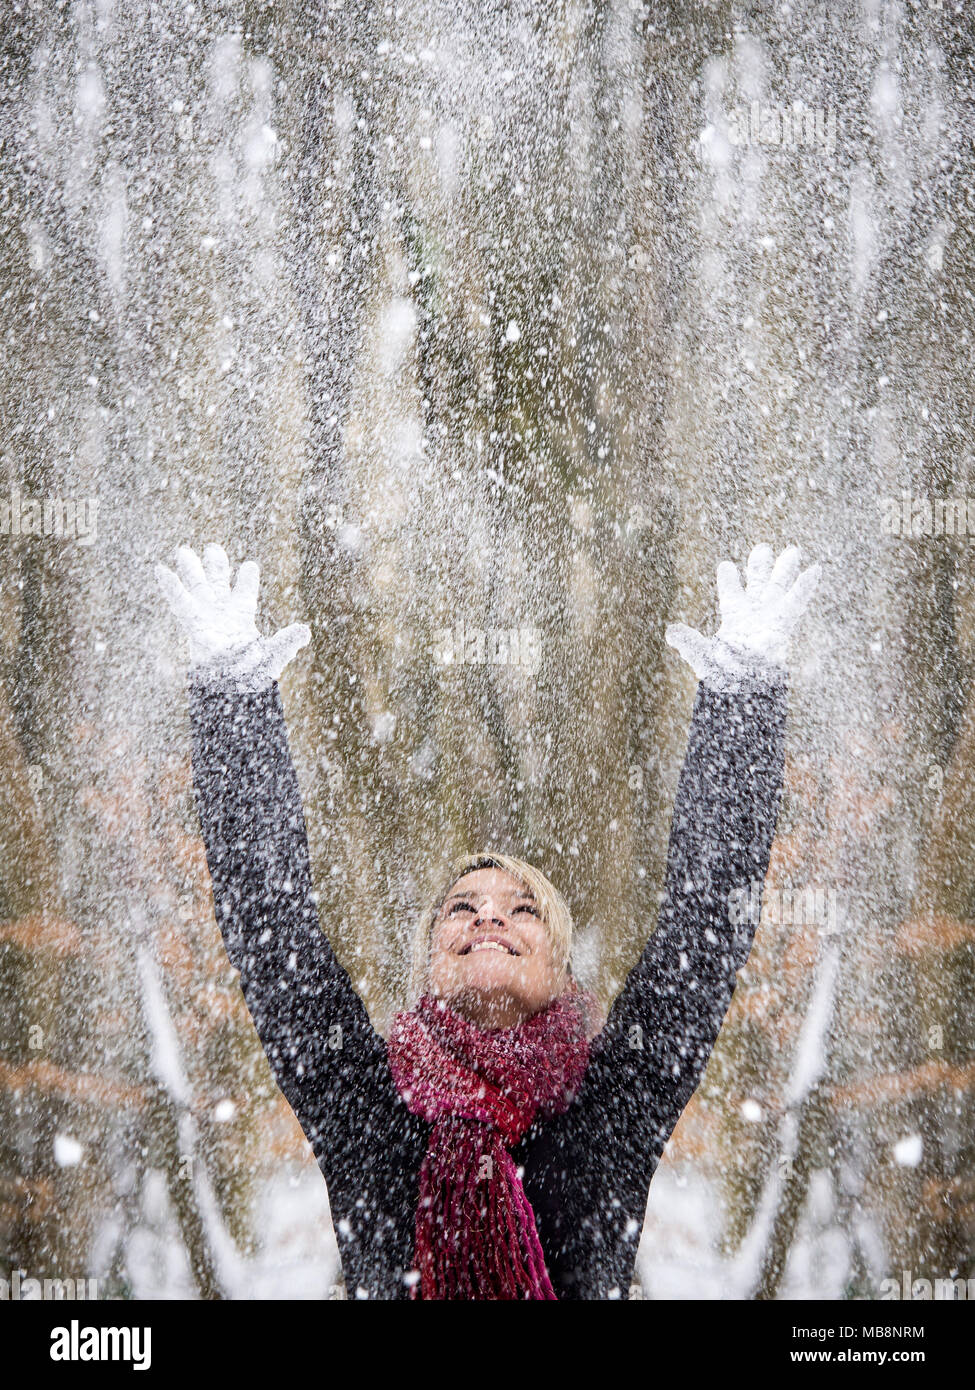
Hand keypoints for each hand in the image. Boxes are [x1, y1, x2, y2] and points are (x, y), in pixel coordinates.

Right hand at [155, 543, 310, 690]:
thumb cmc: (252, 675)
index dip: (247, 579)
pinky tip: (160, 569)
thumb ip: (287, 642)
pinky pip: (180, 602)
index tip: (249, 566)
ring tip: (182, 550)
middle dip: (215, 566)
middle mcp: (222, 613)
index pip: (244, 594)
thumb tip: (304, 631)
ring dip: (191, 569)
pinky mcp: (193, 624)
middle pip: (217, 583)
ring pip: (197, 587)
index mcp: (242, 617)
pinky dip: (170, 587)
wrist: (229, 688)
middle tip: (212, 547)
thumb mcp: (273, 656)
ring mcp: (206, 616)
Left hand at [666, 543, 819, 689]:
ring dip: (785, 569)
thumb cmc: (723, 674)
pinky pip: (796, 602)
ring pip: (778, 588)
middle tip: (763, 548)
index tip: (726, 566)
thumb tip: (671, 632)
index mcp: (733, 617)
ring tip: (794, 550)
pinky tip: (814, 569)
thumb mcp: (702, 656)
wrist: (745, 687)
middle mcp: (753, 613)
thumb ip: (689, 643)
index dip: (729, 580)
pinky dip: (805, 587)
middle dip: (760, 567)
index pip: (731, 594)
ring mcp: (769, 616)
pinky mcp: (783, 624)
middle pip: (758, 584)